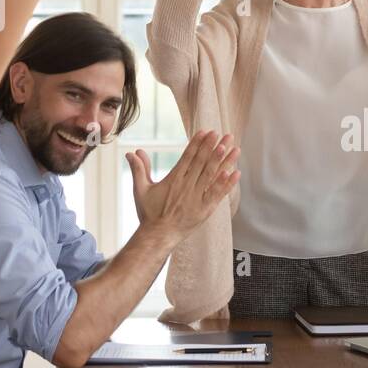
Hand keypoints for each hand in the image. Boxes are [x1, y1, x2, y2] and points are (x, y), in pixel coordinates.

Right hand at [125, 131, 239, 242]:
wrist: (158, 236)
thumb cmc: (149, 213)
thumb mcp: (140, 189)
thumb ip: (139, 169)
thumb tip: (132, 153)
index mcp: (174, 179)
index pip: (188, 157)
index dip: (198, 143)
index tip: (206, 132)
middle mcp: (187, 186)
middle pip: (203, 162)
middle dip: (214, 147)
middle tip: (225, 134)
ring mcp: (197, 197)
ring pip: (213, 175)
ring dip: (224, 161)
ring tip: (234, 148)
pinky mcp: (205, 209)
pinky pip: (218, 194)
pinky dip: (227, 183)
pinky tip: (235, 173)